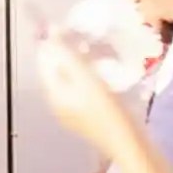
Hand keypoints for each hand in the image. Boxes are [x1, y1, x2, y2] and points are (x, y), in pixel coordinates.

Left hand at [34, 32, 135, 155]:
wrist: (128, 142)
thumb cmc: (107, 109)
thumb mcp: (85, 77)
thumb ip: (66, 54)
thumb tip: (51, 31)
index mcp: (52, 92)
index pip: (45, 60)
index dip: (55, 42)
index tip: (73, 29)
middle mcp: (57, 102)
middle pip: (58, 68)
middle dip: (73, 51)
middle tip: (92, 39)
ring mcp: (72, 110)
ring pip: (73, 77)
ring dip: (86, 62)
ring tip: (105, 53)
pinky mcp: (88, 114)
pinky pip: (84, 87)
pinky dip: (93, 75)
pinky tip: (109, 72)